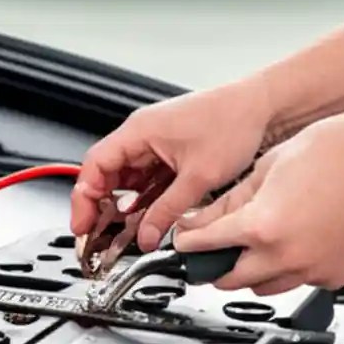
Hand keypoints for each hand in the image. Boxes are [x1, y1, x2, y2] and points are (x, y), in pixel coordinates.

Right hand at [70, 78, 273, 250]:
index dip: (84, 199)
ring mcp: (156, 141)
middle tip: (97, 236)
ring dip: (125, 205)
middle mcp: (142, 134)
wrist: (262, 107)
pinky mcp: (171, 149)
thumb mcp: (198, 178)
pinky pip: (147, 177)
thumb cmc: (232, 122)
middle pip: (107, 173)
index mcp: (139, 131)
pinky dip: (145, 198)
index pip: (94, 166)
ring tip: (123, 234)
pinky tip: (148, 218)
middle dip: (101, 206)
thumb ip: (168, 211)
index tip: (82, 224)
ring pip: (128, 178)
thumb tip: (147, 236)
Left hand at [173, 109, 343, 294]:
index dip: (188, 243)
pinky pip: (299, 282)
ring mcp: (312, 270)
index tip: (183, 241)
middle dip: (215, 265)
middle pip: (230, 279)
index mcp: (261, 225)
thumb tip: (205, 218)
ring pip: (264, 286)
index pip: (206, 245)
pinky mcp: (335, 275)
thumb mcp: (269, 166)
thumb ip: (233, 200)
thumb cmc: (340, 151)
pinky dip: (287, 270)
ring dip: (250, 272)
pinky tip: (290, 244)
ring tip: (251, 244)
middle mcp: (285, 256)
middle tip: (210, 250)